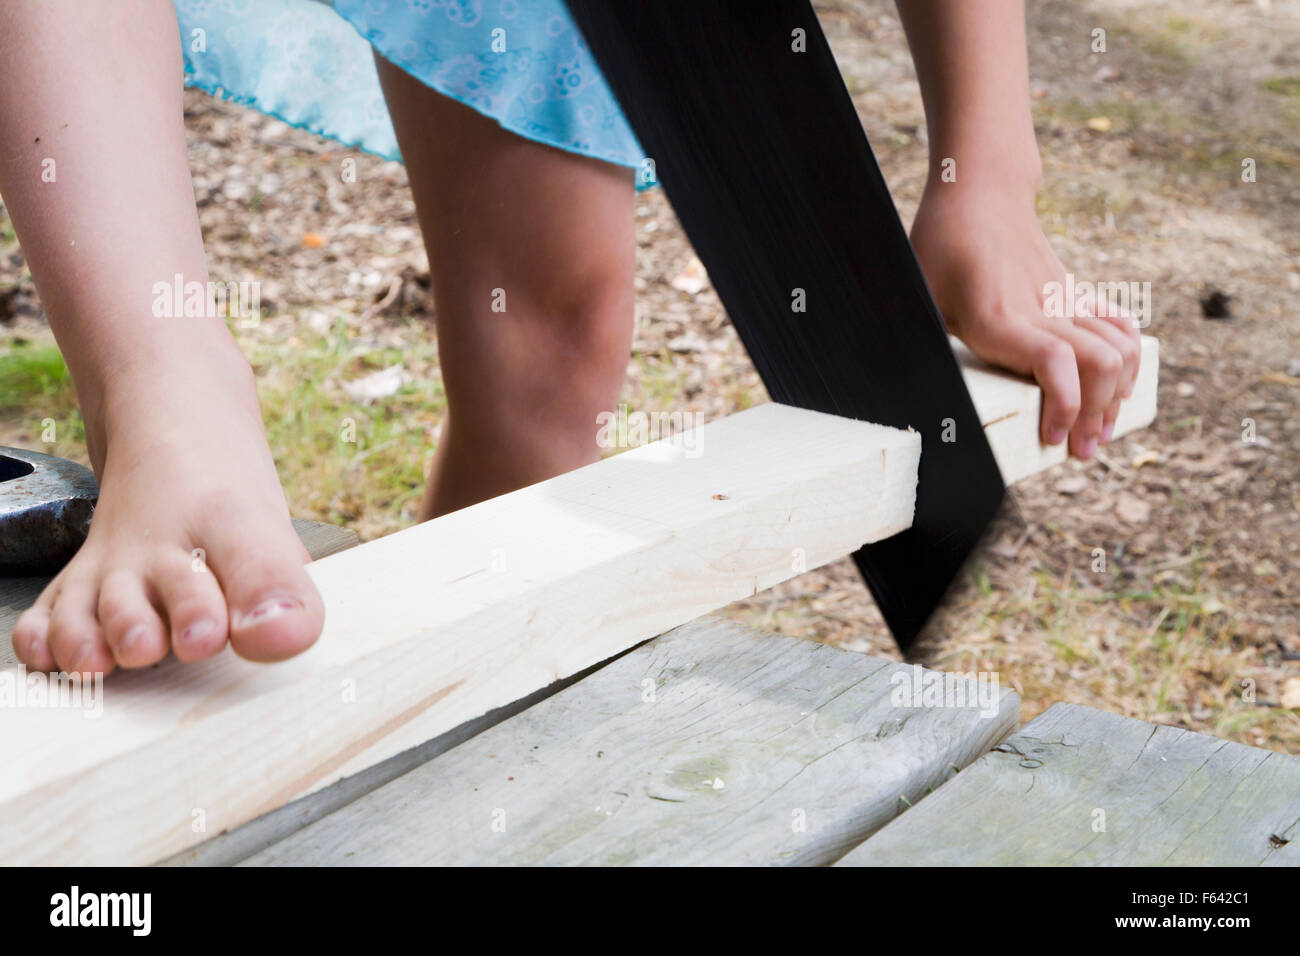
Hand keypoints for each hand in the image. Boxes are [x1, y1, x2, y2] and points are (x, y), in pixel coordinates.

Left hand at [910, 181, 1140, 460]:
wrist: (980, 193)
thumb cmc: (939, 247)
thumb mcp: (919, 296)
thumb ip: (922, 340)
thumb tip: (913, 392)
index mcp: (998, 318)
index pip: (1055, 365)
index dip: (1064, 407)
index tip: (1053, 439)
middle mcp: (1040, 309)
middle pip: (1099, 364)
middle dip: (1095, 416)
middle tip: (1081, 451)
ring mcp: (1064, 299)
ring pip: (1120, 348)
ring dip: (1116, 394)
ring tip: (1098, 430)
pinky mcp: (1075, 293)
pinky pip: (1120, 326)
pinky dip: (1129, 360)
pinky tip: (1118, 388)